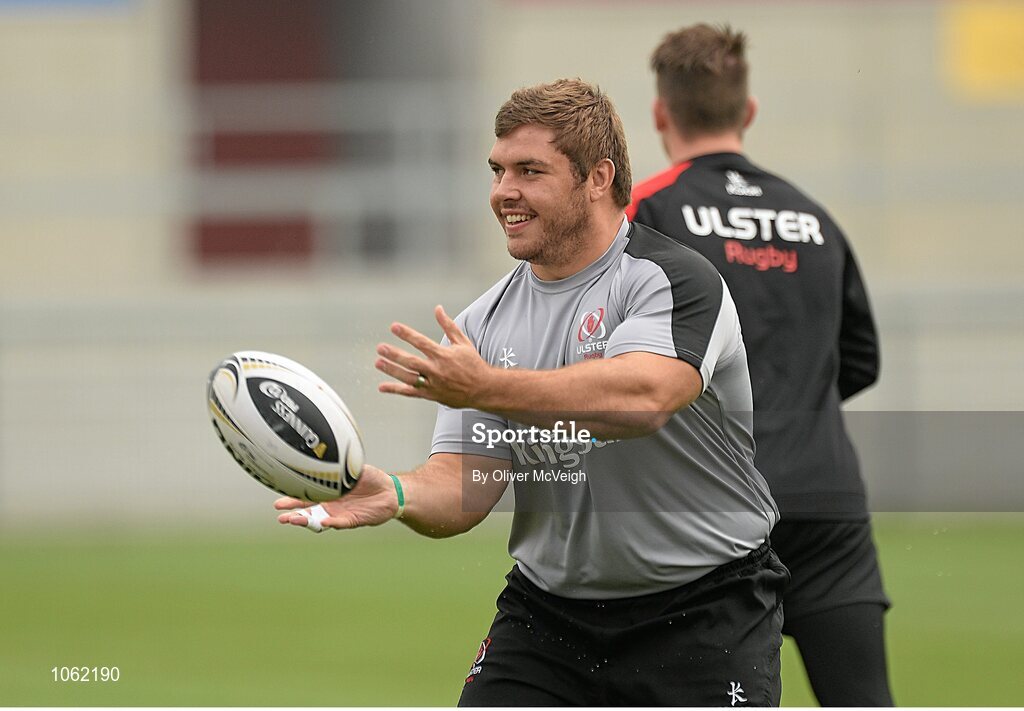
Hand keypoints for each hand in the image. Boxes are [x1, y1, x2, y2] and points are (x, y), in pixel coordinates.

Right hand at [274, 464, 396, 530]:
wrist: (390, 490)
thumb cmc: (370, 478)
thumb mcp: (352, 468)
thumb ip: (339, 466)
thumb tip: (325, 452)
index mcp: (327, 493)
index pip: (306, 498)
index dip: (292, 500)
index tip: (277, 502)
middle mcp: (330, 506)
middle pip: (308, 512)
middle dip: (293, 514)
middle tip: (280, 517)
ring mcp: (340, 514)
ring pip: (319, 520)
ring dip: (306, 521)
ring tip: (294, 521)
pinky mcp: (353, 520)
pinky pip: (340, 523)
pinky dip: (332, 523)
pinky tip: (323, 521)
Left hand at [375, 305, 492, 408]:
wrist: (483, 389)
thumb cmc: (473, 364)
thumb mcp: (463, 342)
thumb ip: (448, 325)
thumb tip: (438, 308)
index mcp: (443, 355)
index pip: (421, 342)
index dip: (407, 334)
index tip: (394, 327)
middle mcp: (437, 370)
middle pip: (411, 362)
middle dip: (395, 354)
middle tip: (380, 348)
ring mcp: (433, 384)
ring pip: (408, 378)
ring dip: (392, 370)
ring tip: (378, 363)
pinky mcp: (431, 395)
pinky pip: (410, 393)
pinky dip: (396, 390)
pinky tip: (382, 387)